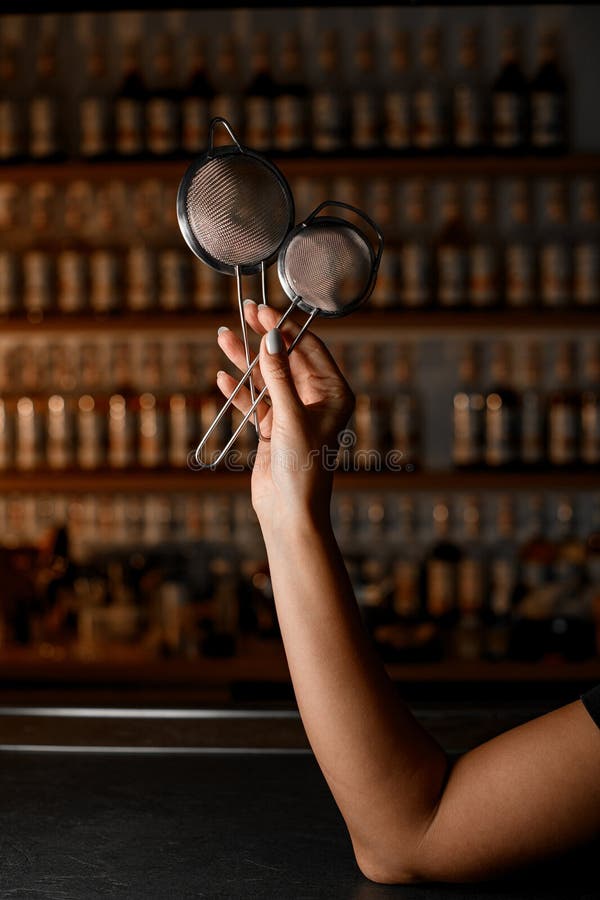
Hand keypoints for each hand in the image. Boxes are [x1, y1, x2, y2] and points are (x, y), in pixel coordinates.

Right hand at [216, 302, 354, 528]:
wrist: (290, 512)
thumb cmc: (303, 466)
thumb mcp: (290, 415)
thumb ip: (278, 376)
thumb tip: (271, 337)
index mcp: (334, 393)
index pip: (309, 349)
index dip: (284, 328)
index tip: (262, 311)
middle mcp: (316, 400)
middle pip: (286, 360)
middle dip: (263, 339)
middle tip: (243, 312)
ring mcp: (294, 414)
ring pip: (267, 379)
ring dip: (246, 362)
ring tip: (223, 338)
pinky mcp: (274, 430)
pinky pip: (255, 403)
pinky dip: (240, 391)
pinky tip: (223, 378)